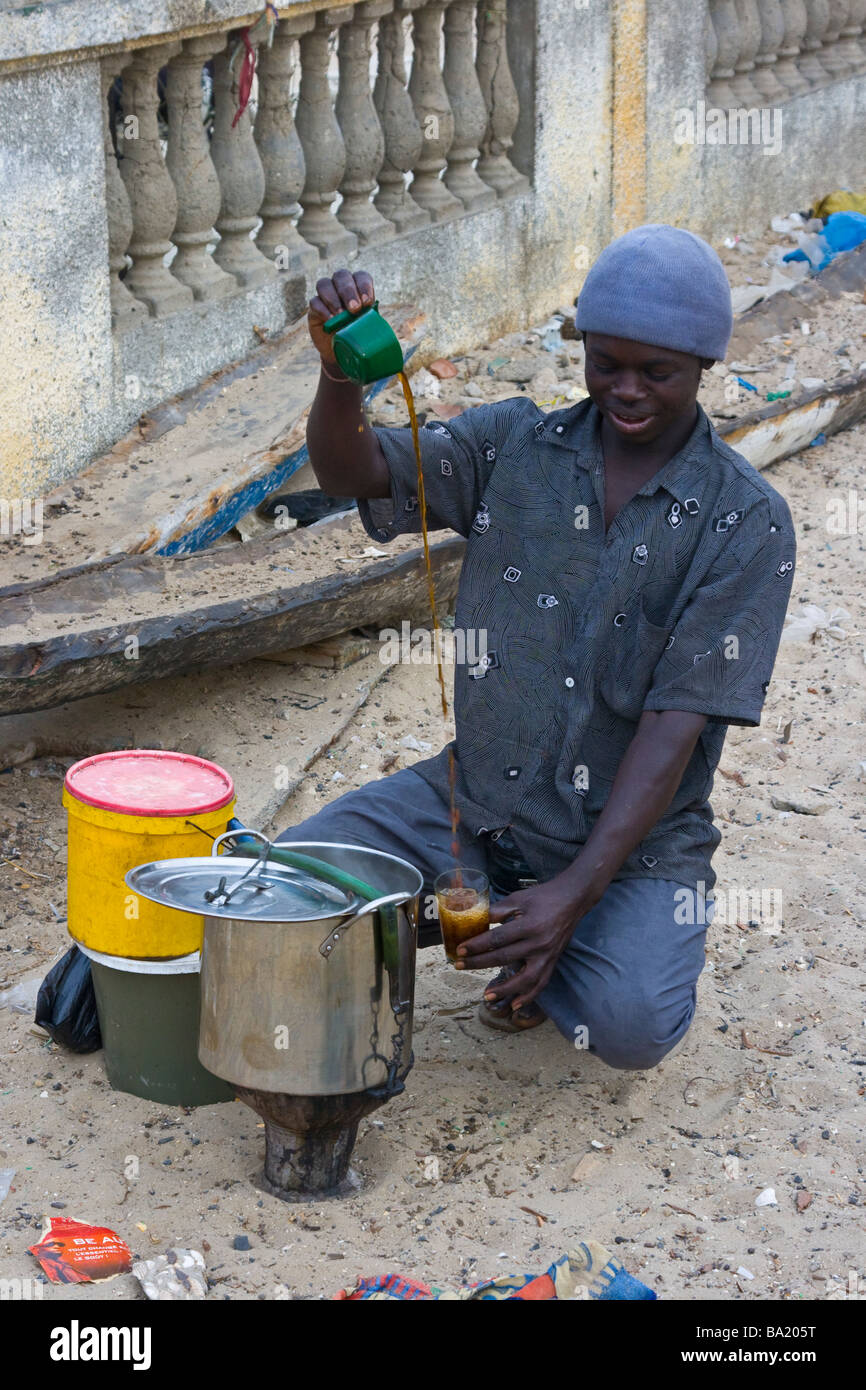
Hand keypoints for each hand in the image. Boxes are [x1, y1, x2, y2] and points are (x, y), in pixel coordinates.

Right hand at [308, 268, 374, 364]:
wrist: (342, 351)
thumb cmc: (359, 334)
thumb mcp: (369, 327)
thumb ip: (372, 320)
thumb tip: (378, 320)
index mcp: (358, 287)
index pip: (360, 276)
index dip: (364, 285)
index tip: (367, 302)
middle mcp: (340, 286)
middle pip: (341, 276)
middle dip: (348, 291)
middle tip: (354, 309)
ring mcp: (325, 295)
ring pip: (324, 284)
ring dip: (333, 298)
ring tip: (341, 315)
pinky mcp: (314, 308)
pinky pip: (314, 302)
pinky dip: (323, 309)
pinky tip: (331, 319)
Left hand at [455, 877, 591, 1010]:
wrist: (572, 900)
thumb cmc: (543, 897)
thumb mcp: (519, 898)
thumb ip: (497, 911)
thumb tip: (474, 919)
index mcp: (529, 925)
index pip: (498, 939)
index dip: (477, 945)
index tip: (460, 950)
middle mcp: (539, 943)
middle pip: (504, 958)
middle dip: (479, 963)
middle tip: (460, 966)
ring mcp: (547, 955)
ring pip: (525, 979)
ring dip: (505, 990)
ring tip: (486, 995)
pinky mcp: (553, 962)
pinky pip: (541, 983)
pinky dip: (529, 996)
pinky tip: (515, 1005)